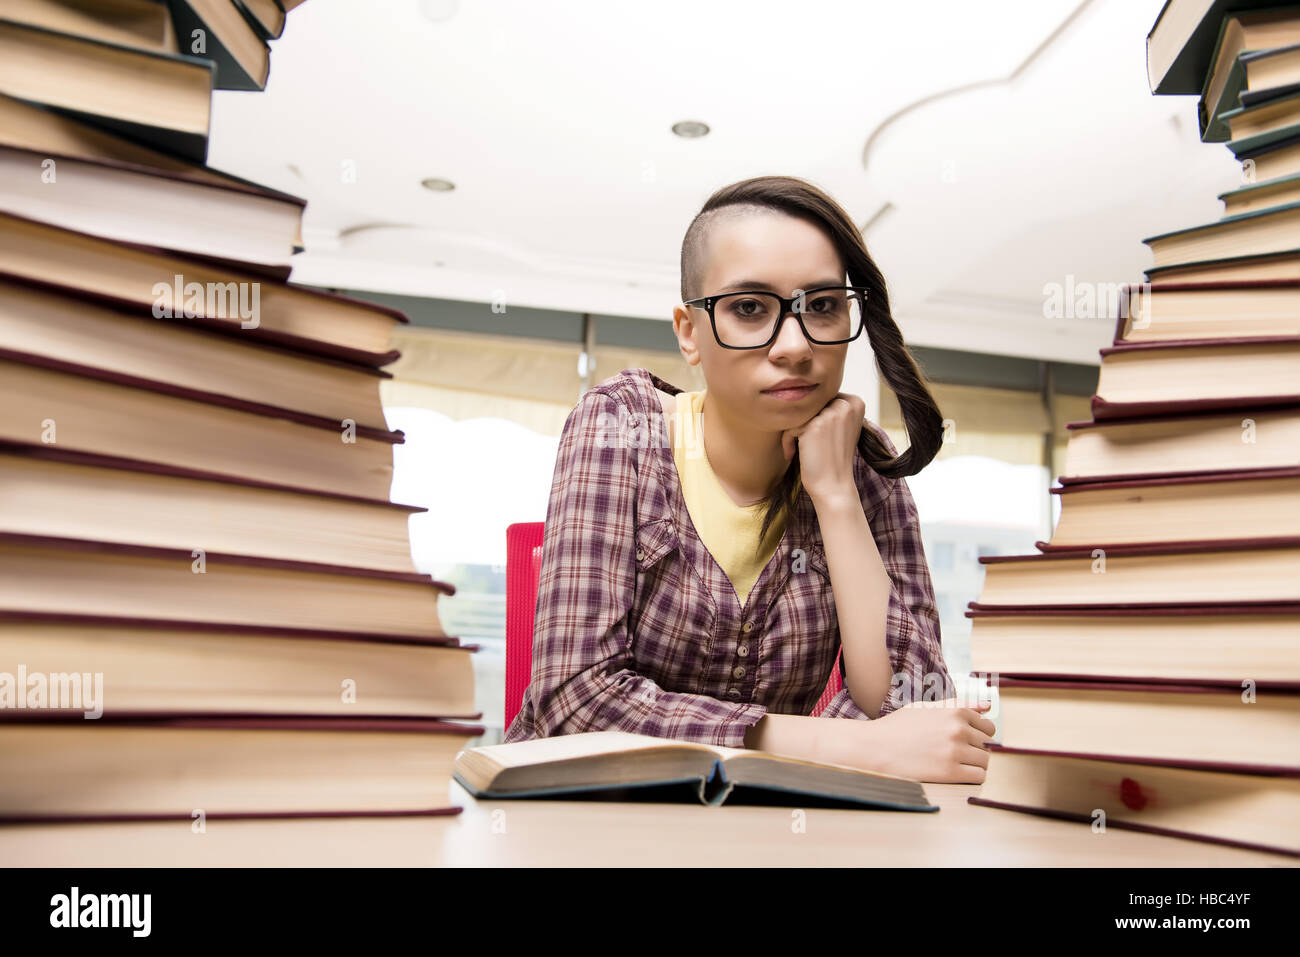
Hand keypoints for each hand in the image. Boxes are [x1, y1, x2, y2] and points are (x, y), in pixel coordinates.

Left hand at [779, 391, 865, 502]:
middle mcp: (846, 404)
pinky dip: (787, 440)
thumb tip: (806, 388)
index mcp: (856, 402)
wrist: (833, 485)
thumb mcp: (840, 427)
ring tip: (799, 449)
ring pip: (798, 413)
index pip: (821, 398)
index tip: (817, 437)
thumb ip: (831, 407)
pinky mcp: (815, 424)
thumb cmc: (833, 458)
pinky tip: (794, 454)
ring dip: (793, 432)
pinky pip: (790, 425)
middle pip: (809, 403)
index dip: (814, 417)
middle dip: (802, 423)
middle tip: (805, 445)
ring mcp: (832, 413)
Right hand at [819, 698, 994, 783]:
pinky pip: (979, 776)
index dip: (977, 735)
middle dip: (975, 749)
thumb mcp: (928, 708)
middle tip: (954, 753)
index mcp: (955, 712)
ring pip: (985, 761)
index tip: (962, 741)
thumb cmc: (900, 727)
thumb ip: (959, 705)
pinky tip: (954, 773)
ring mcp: (955, 751)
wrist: (875, 747)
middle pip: (987, 745)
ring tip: (953, 763)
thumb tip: (988, 706)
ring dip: (974, 764)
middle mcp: (958, 730)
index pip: (988, 727)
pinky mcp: (950, 772)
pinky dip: (971, 776)